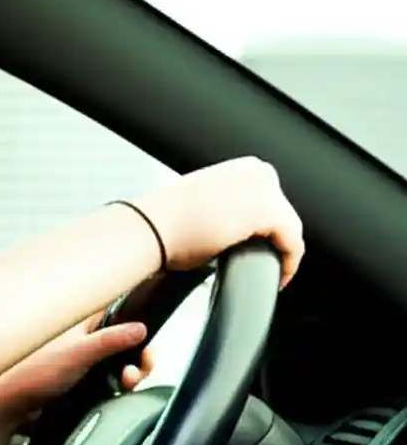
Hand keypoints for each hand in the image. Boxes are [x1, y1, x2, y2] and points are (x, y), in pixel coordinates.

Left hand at [0, 311, 151, 444]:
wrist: (6, 407)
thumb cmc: (27, 374)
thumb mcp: (76, 354)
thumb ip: (109, 341)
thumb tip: (138, 329)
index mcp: (77, 319)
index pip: (117, 310)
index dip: (136, 325)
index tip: (146, 342)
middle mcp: (78, 334)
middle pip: (122, 339)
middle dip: (136, 356)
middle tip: (137, 371)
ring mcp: (78, 357)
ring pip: (116, 360)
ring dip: (128, 372)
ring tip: (126, 382)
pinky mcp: (76, 378)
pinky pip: (106, 377)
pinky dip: (115, 385)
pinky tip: (116, 391)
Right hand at [132, 156, 304, 287]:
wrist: (151, 228)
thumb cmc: (165, 222)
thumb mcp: (204, 205)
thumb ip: (227, 208)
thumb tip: (236, 229)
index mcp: (242, 166)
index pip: (270, 200)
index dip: (268, 230)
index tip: (261, 250)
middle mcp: (257, 170)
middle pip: (282, 213)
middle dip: (274, 240)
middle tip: (263, 264)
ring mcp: (265, 189)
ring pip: (290, 229)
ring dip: (282, 253)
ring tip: (271, 274)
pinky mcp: (270, 212)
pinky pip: (293, 244)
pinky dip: (288, 264)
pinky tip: (278, 278)